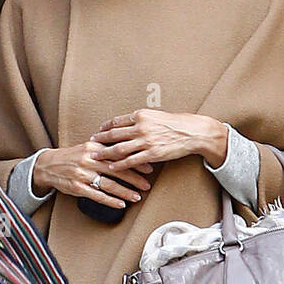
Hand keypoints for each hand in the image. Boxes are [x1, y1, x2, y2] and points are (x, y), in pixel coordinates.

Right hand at [33, 141, 152, 208]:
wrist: (49, 165)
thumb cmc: (72, 157)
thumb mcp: (88, 148)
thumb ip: (105, 149)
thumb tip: (129, 151)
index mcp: (94, 147)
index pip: (119, 154)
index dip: (135, 161)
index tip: (148, 168)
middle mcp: (89, 160)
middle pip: (117, 170)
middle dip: (135, 178)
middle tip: (147, 185)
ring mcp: (83, 174)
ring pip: (109, 184)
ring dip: (125, 192)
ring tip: (137, 196)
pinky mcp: (77, 187)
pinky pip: (97, 195)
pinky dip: (111, 201)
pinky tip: (121, 204)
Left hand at [90, 110, 226, 174]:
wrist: (192, 132)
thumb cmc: (177, 123)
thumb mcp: (157, 116)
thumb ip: (143, 120)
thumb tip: (130, 124)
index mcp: (141, 115)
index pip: (118, 121)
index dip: (106, 127)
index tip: (98, 130)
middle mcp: (141, 127)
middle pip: (114, 134)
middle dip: (100, 139)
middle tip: (90, 143)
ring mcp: (146, 141)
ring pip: (119, 148)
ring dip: (105, 153)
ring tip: (95, 157)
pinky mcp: (152, 154)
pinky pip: (131, 161)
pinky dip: (119, 164)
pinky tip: (111, 167)